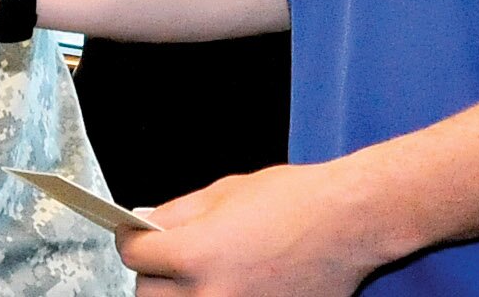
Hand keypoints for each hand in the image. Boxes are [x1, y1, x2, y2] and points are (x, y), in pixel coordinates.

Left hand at [115, 162, 381, 295]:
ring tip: (196, 273)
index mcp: (196, 254)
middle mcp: (210, 295)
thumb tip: (147, 226)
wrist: (346, 224)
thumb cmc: (294, 201)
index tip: (133, 236)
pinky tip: (225, 283)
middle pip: (147, 296)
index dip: (132, 241)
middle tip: (163, 256)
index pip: (136, 258)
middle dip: (151, 273)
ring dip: (176, 293)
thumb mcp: (223, 192)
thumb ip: (178, 213)